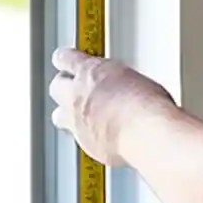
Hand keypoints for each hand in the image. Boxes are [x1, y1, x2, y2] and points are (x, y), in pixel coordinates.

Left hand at [49, 48, 175, 165]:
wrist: (145, 132)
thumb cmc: (146, 102)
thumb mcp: (135, 78)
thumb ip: (119, 80)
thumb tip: (124, 85)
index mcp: (90, 71)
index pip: (66, 58)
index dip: (64, 59)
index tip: (65, 59)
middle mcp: (77, 95)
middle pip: (56, 86)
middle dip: (63, 87)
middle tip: (74, 88)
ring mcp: (77, 121)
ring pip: (59, 116)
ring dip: (67, 115)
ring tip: (80, 116)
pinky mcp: (85, 143)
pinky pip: (79, 138)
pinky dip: (88, 137)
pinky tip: (102, 137)